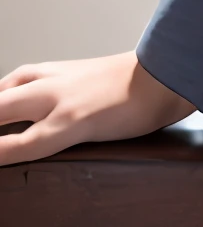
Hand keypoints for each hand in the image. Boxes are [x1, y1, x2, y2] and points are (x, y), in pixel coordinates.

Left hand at [0, 53, 192, 164]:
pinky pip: (22, 144)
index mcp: (39, 74)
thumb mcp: (77, 85)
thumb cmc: (125, 86)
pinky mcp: (71, 121)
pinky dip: (1, 153)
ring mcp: (54, 101)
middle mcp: (40, 82)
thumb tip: (25, 128)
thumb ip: (48, 101)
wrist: (163, 76)